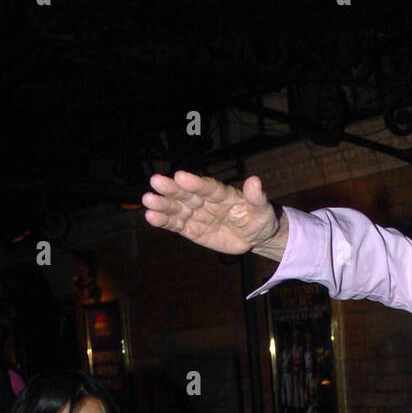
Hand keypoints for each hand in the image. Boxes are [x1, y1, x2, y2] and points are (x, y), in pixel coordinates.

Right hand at [142, 171, 286, 257]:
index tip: (181, 176)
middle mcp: (206, 201)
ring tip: (147, 200)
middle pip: (187, 194)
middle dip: (172, 189)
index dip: (195, 183)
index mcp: (222, 194)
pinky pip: (176, 224)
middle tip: (156, 181)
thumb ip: (256, 197)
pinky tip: (151, 216)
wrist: (254, 236)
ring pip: (178, 208)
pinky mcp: (192, 229)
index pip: (207, 187)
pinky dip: (164, 221)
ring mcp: (197, 214)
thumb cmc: (259, 219)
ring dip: (162, 205)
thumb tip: (255, 181)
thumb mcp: (263, 210)